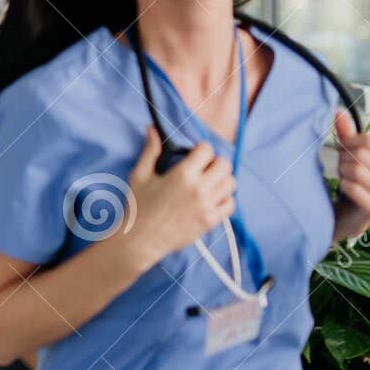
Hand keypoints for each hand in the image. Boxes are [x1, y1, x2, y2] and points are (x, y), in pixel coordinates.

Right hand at [124, 127, 236, 261]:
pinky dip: (225, 199)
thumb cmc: (138, 207)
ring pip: (231, 183)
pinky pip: (230, 204)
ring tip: (208, 183)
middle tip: (203, 168)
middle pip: (224, 165)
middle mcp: (199, 189)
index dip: (201, 149)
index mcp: (182, 175)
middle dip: (214, 162)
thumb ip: (151, 151)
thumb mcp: (140, 175)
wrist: (140, 239)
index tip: (194, 154)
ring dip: (221, 179)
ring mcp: (207, 206)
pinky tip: (211, 199)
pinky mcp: (210, 221)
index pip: (207, 150)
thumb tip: (152, 129)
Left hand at [332, 111, 369, 240]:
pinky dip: (342, 185)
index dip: (349, 142)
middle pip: (361, 154)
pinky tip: (344, 190)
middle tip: (342, 168)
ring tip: (343, 178)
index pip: (369, 140)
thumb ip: (346, 134)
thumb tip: (338, 111)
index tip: (343, 152)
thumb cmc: (351, 180)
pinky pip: (352, 188)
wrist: (347, 214)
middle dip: (343, 159)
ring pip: (356, 170)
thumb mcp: (350, 155)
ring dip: (342, 172)